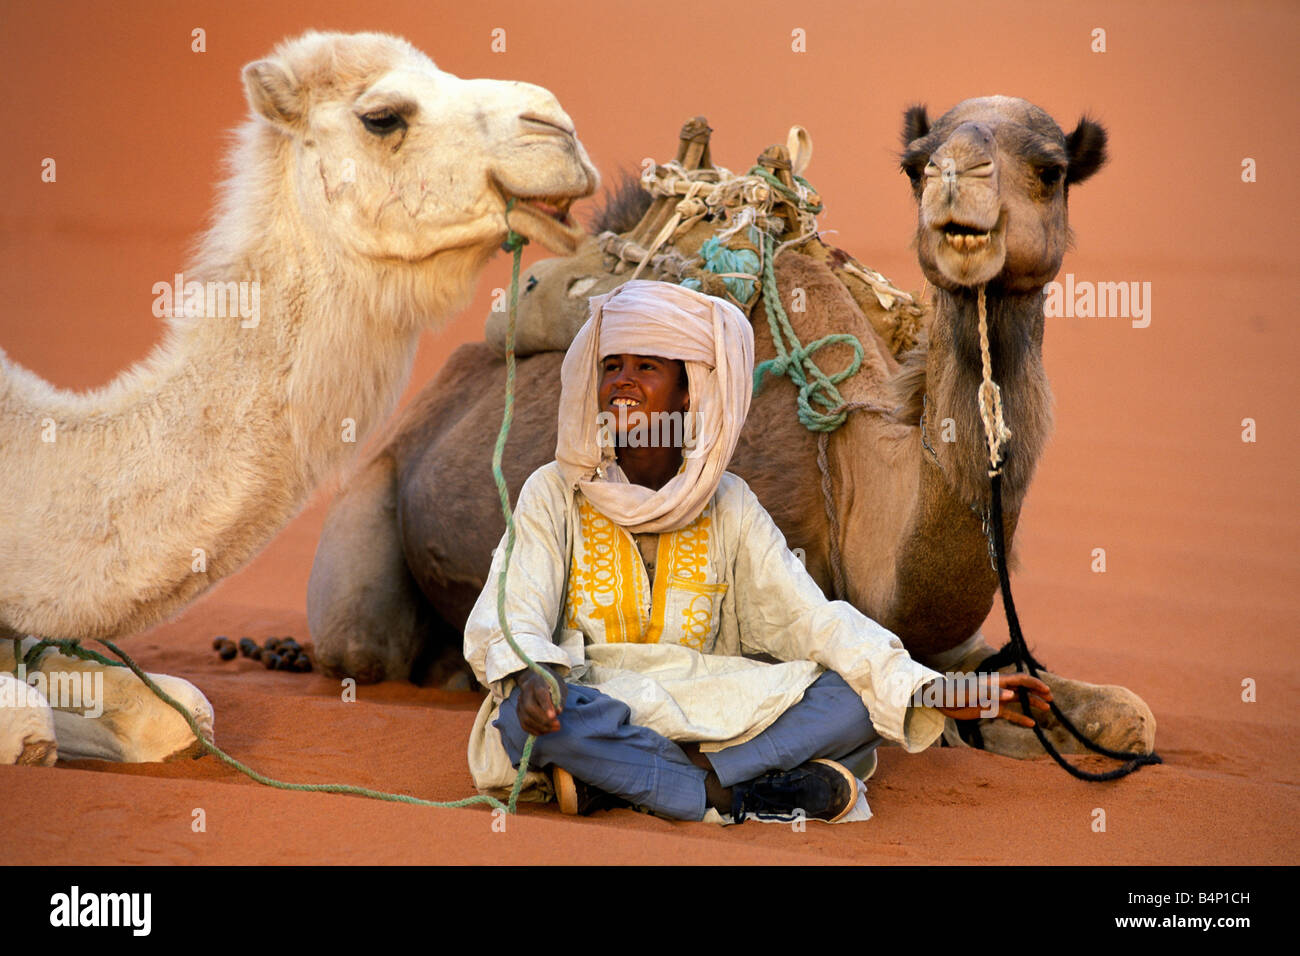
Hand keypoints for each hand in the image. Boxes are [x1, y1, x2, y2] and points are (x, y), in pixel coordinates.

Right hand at [514, 664, 564, 735]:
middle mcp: (526, 691)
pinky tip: (545, 731)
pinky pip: (524, 725)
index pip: (540, 694)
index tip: (554, 716)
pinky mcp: (519, 711)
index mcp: (537, 682)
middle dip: (544, 720)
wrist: (535, 681)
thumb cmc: (551, 686)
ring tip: (554, 729)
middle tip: (558, 725)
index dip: (546, 705)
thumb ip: (559, 699)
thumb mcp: (559, 688)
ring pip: (526, 718)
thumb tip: (558, 712)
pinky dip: (535, 731)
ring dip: (541, 727)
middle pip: (530, 707)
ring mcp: (520, 702)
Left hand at [930, 673, 1052, 727]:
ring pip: (1018, 701)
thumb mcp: (974, 692)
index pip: (1019, 680)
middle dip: (1036, 693)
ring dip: (1031, 704)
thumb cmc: (956, 692)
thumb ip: (993, 693)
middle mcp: (998, 689)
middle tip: (1051, 699)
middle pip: (1022, 689)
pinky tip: (1031, 724)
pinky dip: (1020, 718)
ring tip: (1046, 709)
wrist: (941, 700)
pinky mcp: (990, 709)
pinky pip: (1009, 714)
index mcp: (996, 681)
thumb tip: (1013, 695)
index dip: (1034, 684)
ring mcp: (995, 699)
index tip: (1046, 691)